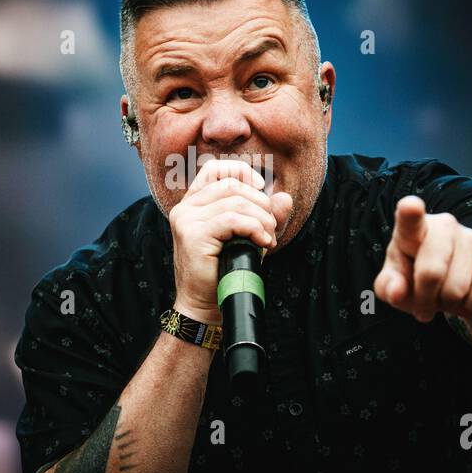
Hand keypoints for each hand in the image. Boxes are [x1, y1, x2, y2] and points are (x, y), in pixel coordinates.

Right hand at [169, 158, 293, 323]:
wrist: (206, 303)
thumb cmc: (226, 269)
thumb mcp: (250, 236)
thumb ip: (266, 214)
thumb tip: (285, 197)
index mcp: (194, 202)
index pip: (215, 169)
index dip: (242, 172)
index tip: (261, 190)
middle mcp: (185, 207)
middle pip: (232, 185)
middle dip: (260, 203)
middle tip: (270, 228)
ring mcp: (186, 219)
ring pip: (235, 201)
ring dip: (261, 219)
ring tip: (268, 239)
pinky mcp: (192, 234)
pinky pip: (232, 219)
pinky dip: (254, 228)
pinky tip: (262, 243)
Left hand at [372, 195, 471, 322]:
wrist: (464, 285)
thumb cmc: (419, 280)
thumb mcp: (397, 284)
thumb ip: (389, 288)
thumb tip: (395, 293)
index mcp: (412, 229)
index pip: (409, 218)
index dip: (410, 212)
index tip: (411, 206)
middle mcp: (443, 226)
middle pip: (431, 273)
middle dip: (425, 299)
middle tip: (424, 303)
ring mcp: (471, 238)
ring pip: (456, 289)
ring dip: (449, 304)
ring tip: (446, 295)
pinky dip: (471, 305)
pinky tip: (468, 296)